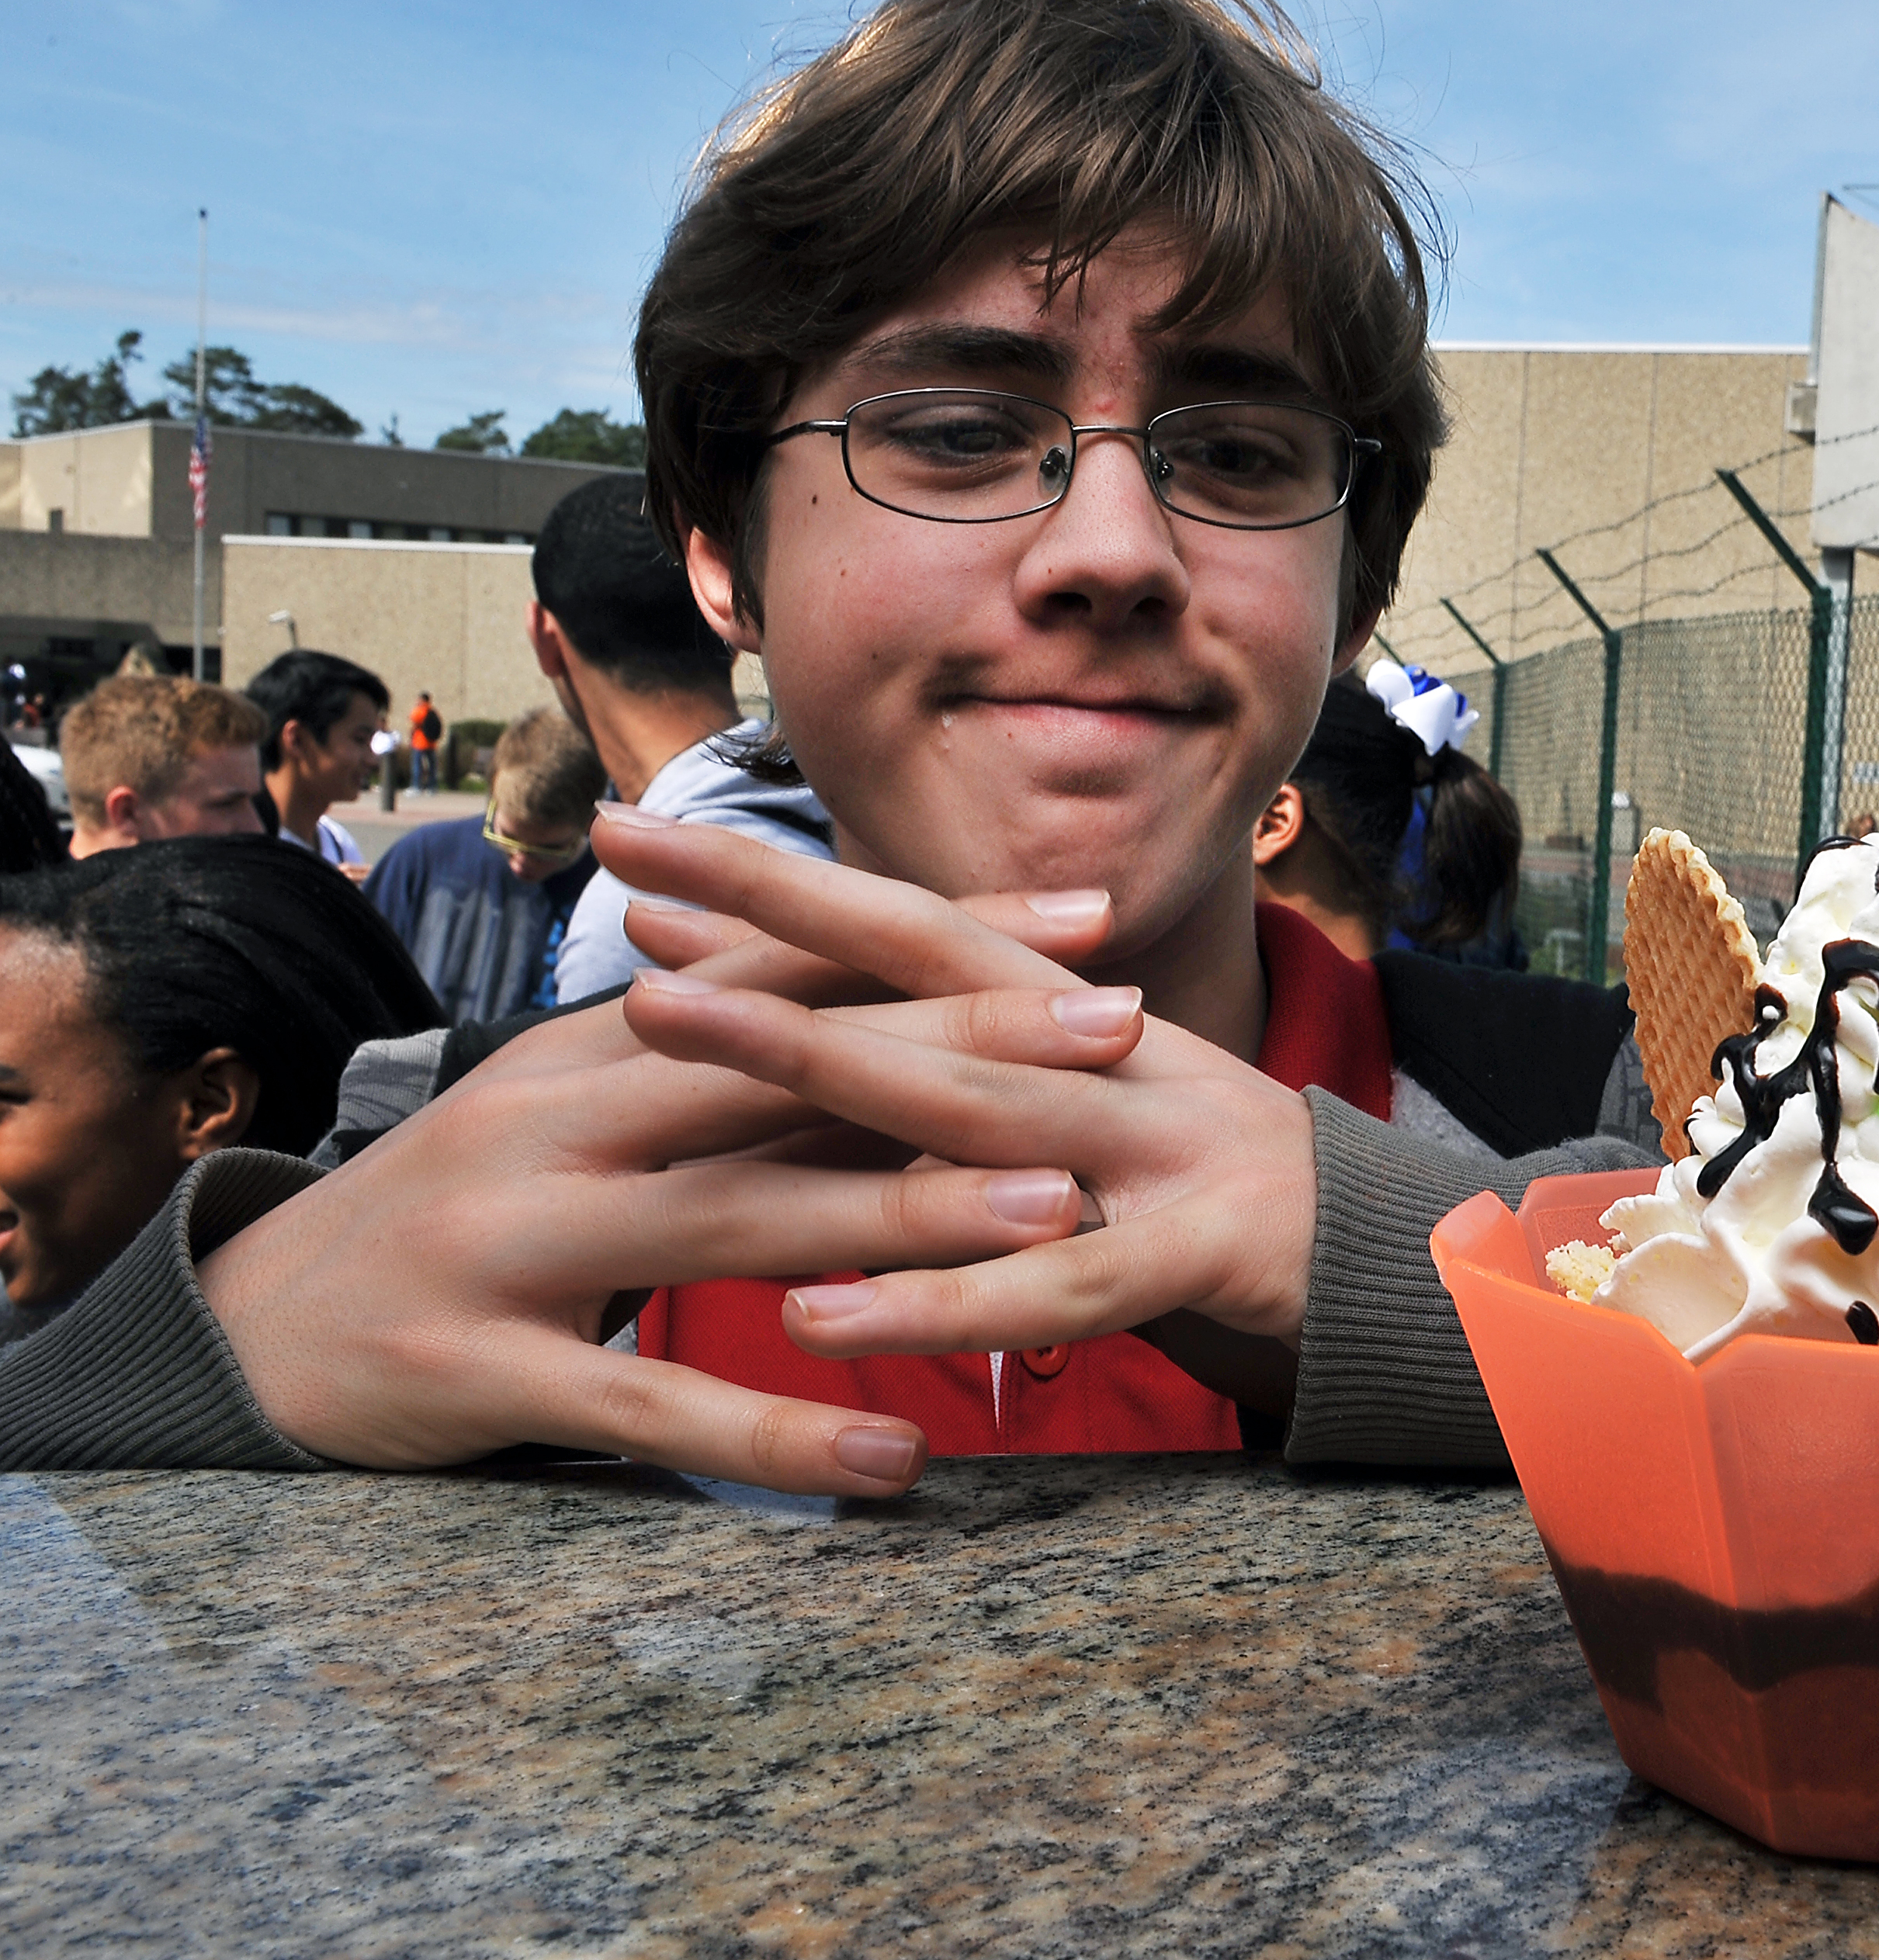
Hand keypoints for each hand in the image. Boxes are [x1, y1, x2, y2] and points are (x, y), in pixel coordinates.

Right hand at [198, 838, 1139, 1495]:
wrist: (255, 1327)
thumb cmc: (472, 1208)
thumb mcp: (590, 1115)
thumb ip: (731, 1076)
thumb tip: (903, 1032)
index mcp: (598, 1046)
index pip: (790, 969)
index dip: (935, 942)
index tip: (1087, 924)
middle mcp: (561, 1117)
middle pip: (783, 1064)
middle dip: (957, 1042)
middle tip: (1115, 1030)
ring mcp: (516, 1237)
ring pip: (736, 1216)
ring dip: (901, 1216)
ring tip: (1053, 1216)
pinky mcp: (481, 1369)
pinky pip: (648, 1405)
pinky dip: (775, 1432)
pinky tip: (894, 1459)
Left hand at [594, 818, 1319, 1397]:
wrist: (1406, 1256)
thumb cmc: (1207, 1185)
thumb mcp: (1087, 1110)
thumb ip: (968, 1083)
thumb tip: (812, 1055)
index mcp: (1070, 1013)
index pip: (903, 928)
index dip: (775, 882)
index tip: (640, 839)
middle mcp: (1104, 1050)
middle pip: (919, 975)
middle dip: (768, 926)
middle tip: (621, 885)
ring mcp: (1152, 1143)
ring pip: (967, 1099)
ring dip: (814, 1056)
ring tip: (668, 1031)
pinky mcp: (1194, 1254)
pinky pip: (1050, 1282)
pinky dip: (935, 1298)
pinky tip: (816, 1314)